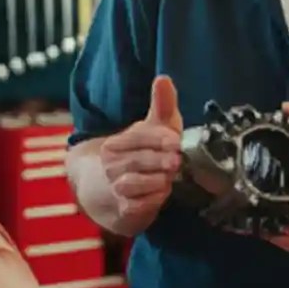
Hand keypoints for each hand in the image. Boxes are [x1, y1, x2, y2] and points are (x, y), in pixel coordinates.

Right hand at [99, 76, 183, 229]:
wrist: (118, 192)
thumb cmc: (143, 153)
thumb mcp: (153, 128)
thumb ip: (162, 104)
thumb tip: (163, 78)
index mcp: (117, 143)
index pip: (138, 136)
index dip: (159, 138)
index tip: (174, 139)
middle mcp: (112, 165)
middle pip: (139, 160)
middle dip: (160, 160)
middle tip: (176, 159)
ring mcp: (116, 188)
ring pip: (136, 183)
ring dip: (157, 180)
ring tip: (171, 176)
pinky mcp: (124, 210)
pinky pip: (138, 205)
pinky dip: (153, 200)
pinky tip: (163, 192)